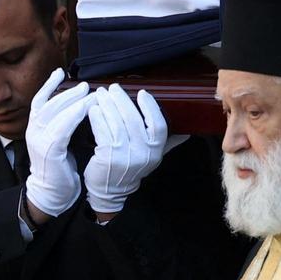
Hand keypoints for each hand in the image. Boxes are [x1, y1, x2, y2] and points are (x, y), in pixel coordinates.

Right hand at [25, 69, 93, 218]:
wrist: (52, 191)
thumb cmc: (60, 164)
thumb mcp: (59, 138)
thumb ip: (62, 121)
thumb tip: (77, 100)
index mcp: (36, 127)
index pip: (39, 100)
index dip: (49, 85)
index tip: (61, 71)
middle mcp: (34, 131)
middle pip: (48, 103)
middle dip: (67, 91)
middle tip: (85, 84)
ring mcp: (39, 141)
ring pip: (55, 113)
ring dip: (73, 101)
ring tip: (90, 93)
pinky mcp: (49, 151)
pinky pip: (61, 128)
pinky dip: (74, 116)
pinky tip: (85, 109)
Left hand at [85, 85, 166, 213]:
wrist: (111, 192)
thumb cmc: (131, 169)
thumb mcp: (153, 157)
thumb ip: (168, 142)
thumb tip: (187, 132)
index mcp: (156, 149)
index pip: (158, 125)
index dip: (151, 107)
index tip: (142, 93)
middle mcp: (143, 152)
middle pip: (134, 120)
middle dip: (122, 100)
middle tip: (114, 88)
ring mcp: (125, 156)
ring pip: (117, 123)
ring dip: (108, 105)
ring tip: (102, 94)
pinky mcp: (107, 158)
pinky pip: (103, 132)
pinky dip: (98, 118)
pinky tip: (93, 109)